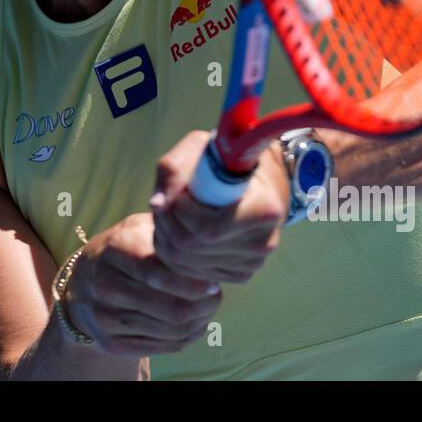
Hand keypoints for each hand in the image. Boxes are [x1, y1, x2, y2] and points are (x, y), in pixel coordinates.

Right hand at [60, 212, 222, 356]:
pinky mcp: (109, 342)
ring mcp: (103, 316)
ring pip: (169, 331)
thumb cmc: (125, 248)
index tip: (214, 282)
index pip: (162, 273)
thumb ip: (167, 231)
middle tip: (215, 299)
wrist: (84, 281)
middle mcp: (104, 284)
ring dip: (197, 324)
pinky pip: (159, 348)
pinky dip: (182, 339)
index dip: (194, 282)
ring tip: (206, 310)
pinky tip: (191, 325)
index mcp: (115, 248)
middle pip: (171, 308)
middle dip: (203, 307)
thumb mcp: (140, 228)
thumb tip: (201, 240)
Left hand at [150, 130, 286, 283]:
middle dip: (167, 223)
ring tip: (173, 213)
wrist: (254, 181)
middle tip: (167, 203)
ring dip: (167, 237)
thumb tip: (157, 205)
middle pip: (190, 247)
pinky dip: (175, 253)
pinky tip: (182, 230)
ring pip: (185, 263)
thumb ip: (174, 171)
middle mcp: (263, 241)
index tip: (178, 193)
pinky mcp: (241, 274)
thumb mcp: (199, 148)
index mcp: (264, 208)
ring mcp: (253, 262)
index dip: (180, 212)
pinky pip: (192, 273)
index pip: (207, 229)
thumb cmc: (224, 160)